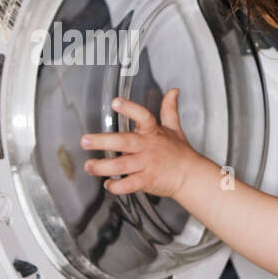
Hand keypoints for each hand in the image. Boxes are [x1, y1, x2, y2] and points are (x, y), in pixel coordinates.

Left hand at [81, 90, 200, 198]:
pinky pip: (129, 185)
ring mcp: (147, 165)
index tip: (115, 102)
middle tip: (86, 141)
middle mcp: (148, 148)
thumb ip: (169, 109)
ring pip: (122, 165)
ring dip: (103, 167)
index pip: (143, 117)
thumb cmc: (180, 153)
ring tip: (90, 166)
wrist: (191, 177)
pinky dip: (117, 186)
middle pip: (125, 142)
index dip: (130, 109)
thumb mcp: (175, 129)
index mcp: (153, 133)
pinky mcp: (147, 181)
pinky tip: (108, 184)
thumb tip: (173, 92)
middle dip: (103, 142)